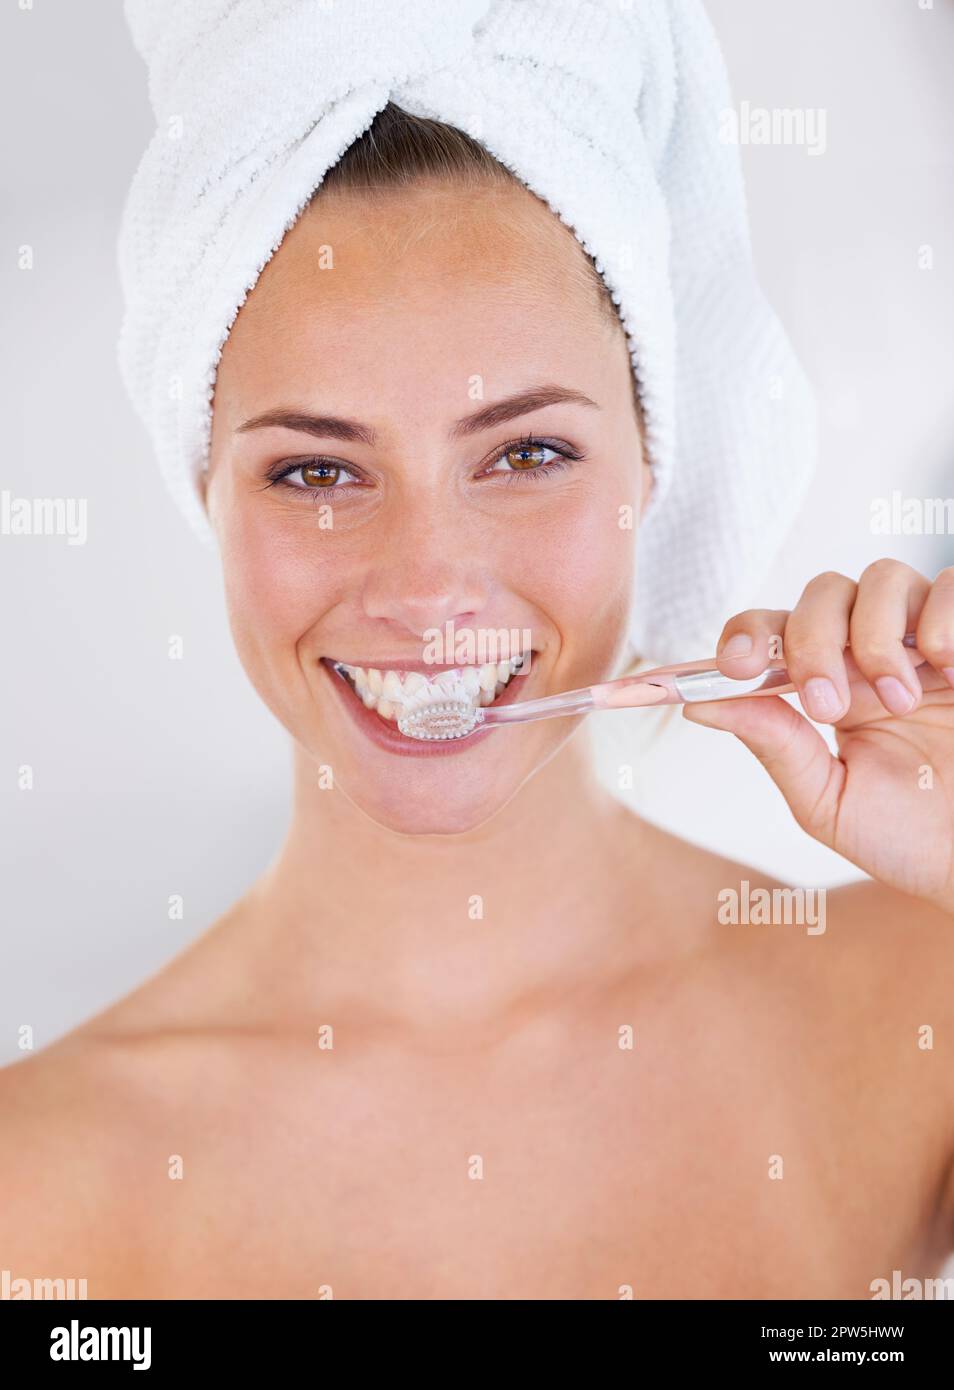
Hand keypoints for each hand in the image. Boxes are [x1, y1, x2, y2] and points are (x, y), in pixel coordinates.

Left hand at [681, 561, 953, 914]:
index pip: (773, 631)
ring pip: (880, 578)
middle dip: (812, 642)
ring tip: (901, 702)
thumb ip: (773, 745)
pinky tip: (949, 673)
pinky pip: (947, 585)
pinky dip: (939, 621)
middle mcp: (872, 653)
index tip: (736, 665)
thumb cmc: (911, 838)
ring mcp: (925, 640)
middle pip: (822, 593)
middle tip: (827, 705)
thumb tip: (700, 705)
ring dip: (876, 638)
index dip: (746, 634)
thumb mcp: (828, 800)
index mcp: (828, 687)